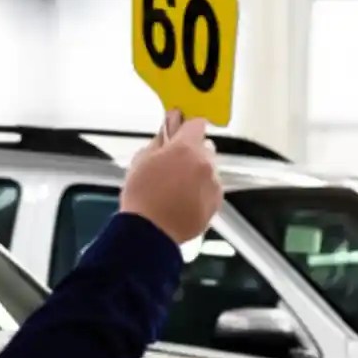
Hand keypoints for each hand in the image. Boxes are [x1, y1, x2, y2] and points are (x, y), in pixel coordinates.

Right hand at [120, 110, 222, 244]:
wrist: (150, 233)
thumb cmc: (142, 198)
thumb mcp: (141, 161)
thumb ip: (159, 142)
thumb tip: (167, 133)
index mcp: (186, 148)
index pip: (197, 124)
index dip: (187, 127)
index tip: (180, 129)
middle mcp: (205, 163)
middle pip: (205, 147)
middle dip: (192, 151)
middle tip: (174, 163)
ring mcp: (214, 184)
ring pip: (210, 169)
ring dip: (198, 172)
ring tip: (177, 187)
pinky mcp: (216, 203)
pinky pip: (212, 189)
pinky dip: (202, 191)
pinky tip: (184, 200)